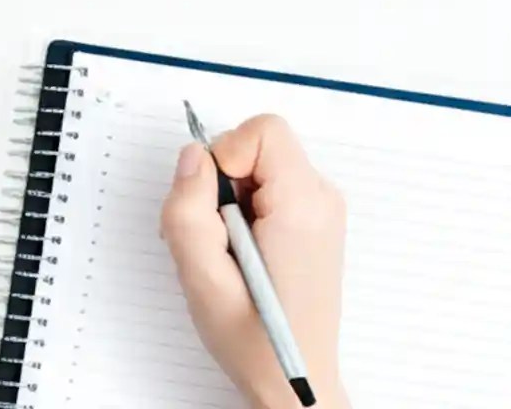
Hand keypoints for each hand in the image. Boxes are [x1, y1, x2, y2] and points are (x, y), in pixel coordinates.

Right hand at [161, 116, 348, 408]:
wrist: (294, 380)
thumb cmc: (253, 340)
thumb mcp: (202, 278)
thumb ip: (189, 210)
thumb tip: (193, 156)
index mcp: (303, 206)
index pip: (263, 131)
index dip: (225, 157)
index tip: (214, 208)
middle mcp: (322, 199)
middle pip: (258, 147)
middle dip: (220, 184)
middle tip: (213, 240)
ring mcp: (321, 209)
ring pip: (258, 168)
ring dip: (228, 202)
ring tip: (224, 255)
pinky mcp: (313, 221)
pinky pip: (268, 188)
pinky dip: (243, 212)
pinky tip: (239, 256)